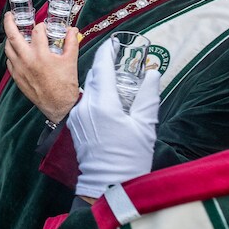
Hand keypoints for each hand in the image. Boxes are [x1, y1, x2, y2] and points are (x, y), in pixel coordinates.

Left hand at [3, 18, 80, 122]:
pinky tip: (17, 52)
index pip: (37, 31)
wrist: (58, 105)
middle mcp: (27, 60)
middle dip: (9, 22)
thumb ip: (70, 42)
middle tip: (10, 15)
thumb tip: (72, 29)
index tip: (44, 27)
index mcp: (41, 54)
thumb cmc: (65, 85)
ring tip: (14, 33)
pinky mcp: (16, 77)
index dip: (41, 26)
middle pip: (12, 35)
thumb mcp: (70, 60)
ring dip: (10, 39)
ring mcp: (19, 69)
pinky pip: (9, 61)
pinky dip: (11, 54)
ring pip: (8, 48)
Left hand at [69, 41, 160, 197]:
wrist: (108, 186)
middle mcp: (85, 106)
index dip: (107, 53)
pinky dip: (94, 95)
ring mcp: (77, 117)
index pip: (102, 68)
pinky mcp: (75, 126)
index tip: (112, 43)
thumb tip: (153, 74)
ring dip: (98, 81)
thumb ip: (148, 96)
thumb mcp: (145, 125)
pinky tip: (104, 99)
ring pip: (88, 90)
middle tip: (115, 58)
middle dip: (103, 65)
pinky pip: (83, 103)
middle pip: (94, 77)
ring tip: (111, 78)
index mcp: (103, 103)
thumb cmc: (130, 157)